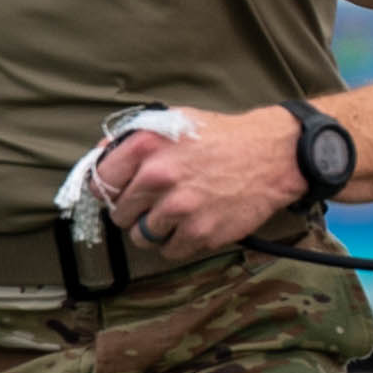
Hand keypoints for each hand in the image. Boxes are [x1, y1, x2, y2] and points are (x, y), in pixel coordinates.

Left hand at [95, 106, 308, 250]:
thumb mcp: (175, 120)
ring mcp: (179, 208)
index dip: (109, 191)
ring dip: (155, 231)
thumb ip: (134, 138)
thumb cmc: (222, 138)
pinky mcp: (200, 233)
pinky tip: (194, 223)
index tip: (121, 193)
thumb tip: (101, 155)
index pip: (101, 183)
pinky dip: (179, 243)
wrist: (272, 155)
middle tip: (156, 203)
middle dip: (135, 212)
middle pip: (120, 215)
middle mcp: (158, 177)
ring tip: (176, 215)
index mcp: (146, 146)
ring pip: (142, 237)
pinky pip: (170, 251)